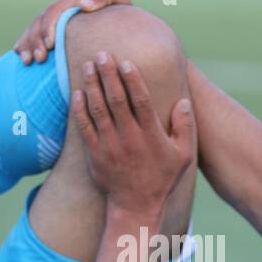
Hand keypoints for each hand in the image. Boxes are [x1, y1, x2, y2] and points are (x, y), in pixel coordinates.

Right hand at [13, 0, 131, 64]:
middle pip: (41, 21)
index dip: (49, 26)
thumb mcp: (120, 2)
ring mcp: (55, 20)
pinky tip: (20, 57)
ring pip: (34, 29)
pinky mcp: (51, 32)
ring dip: (28, 44)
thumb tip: (83, 4)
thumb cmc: (124, 15)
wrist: (124, 28)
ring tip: (29, 62)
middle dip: (37, 40)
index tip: (51, 45)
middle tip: (39, 59)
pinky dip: (24, 45)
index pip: (56, 10)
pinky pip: (31, 36)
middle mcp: (62, 7)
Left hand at [72, 53, 194, 215]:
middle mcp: (129, 138)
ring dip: (91, 85)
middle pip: (116, 100)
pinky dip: (80, 110)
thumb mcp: (183, 156)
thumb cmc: (161, 179)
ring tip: (87, 65)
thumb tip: (184, 102)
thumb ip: (184, 127)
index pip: (140, 101)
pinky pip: (85, 128)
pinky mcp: (95, 154)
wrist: (135, 207)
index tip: (125, 62)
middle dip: (108, 74)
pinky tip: (77, 93)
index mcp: (151, 135)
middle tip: (101, 54)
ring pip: (98, 110)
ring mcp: (110, 146)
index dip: (132, 79)